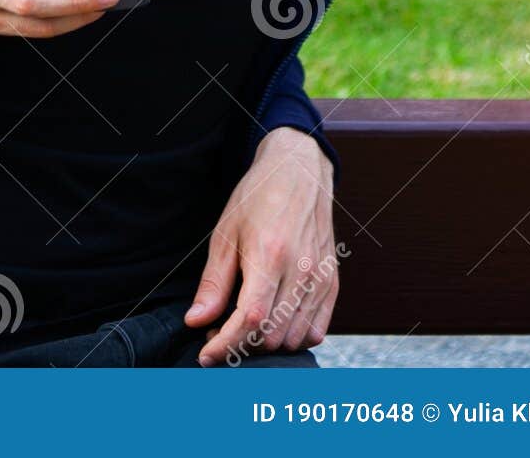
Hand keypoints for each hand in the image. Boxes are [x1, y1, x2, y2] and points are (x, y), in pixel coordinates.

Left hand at [183, 126, 338, 365]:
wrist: (298, 173)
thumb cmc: (258, 198)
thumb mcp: (224, 234)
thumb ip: (213, 283)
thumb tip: (196, 321)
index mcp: (269, 255)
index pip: (249, 320)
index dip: (226, 345)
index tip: (206, 356)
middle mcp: (301, 271)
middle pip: (271, 336)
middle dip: (240, 343)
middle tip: (218, 329)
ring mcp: (321, 278)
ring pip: (294, 338)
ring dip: (265, 343)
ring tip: (243, 323)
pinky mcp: (333, 282)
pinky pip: (317, 330)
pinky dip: (293, 336)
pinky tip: (273, 321)